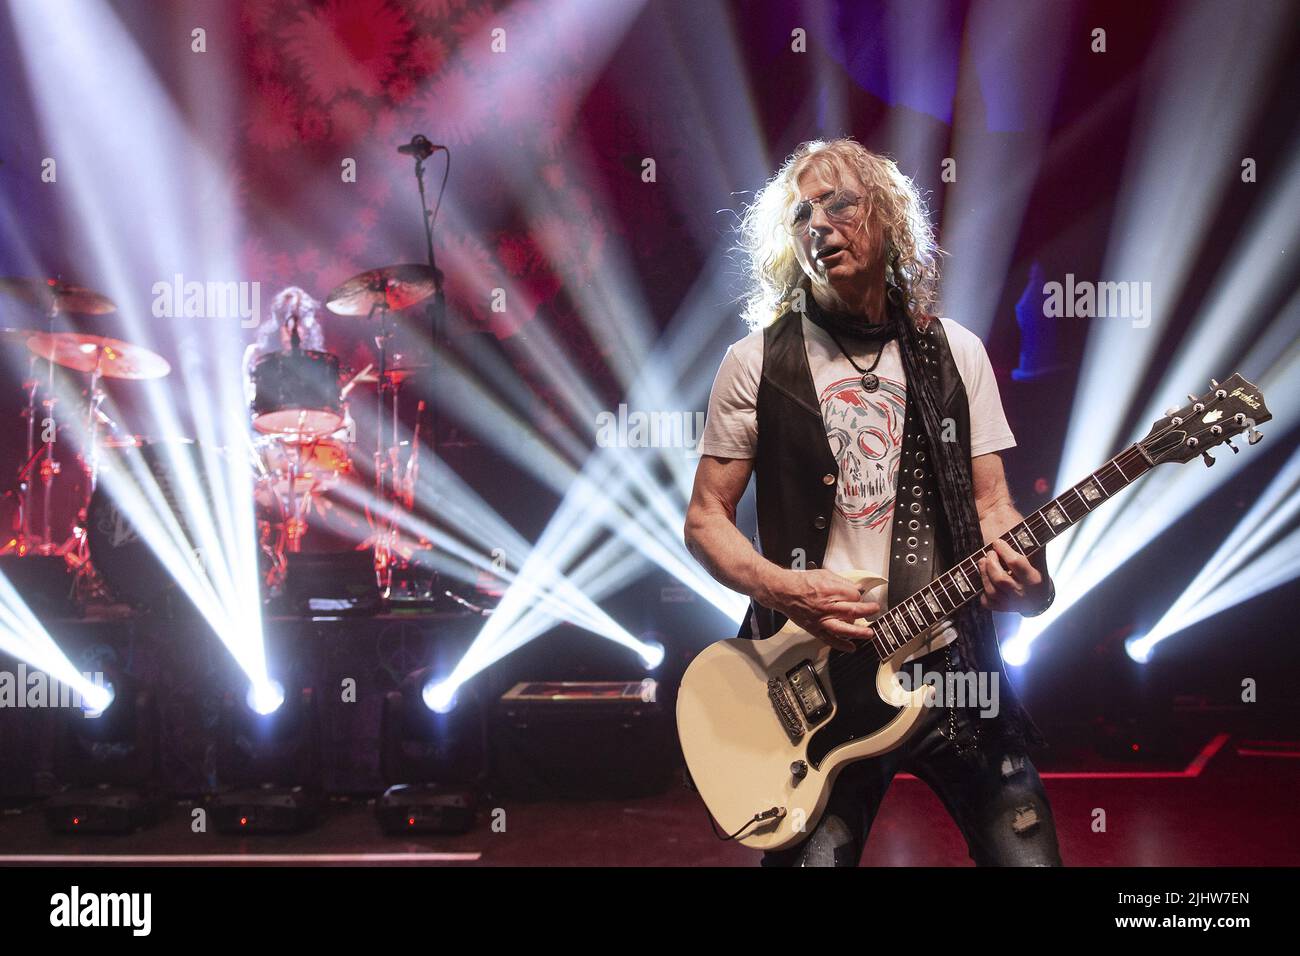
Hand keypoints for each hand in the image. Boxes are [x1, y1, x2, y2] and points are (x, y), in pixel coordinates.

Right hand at [763, 569, 879, 651]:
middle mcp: (827, 605)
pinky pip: (829, 639)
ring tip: (869, 633)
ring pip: (844, 627)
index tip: (859, 596)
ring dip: (859, 631)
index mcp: (829, 590)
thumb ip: (842, 582)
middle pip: (853, 610)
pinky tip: (851, 648)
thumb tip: (856, 587)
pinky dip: (841, 644)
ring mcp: (821, 618)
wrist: (783, 591)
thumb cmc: (801, 582)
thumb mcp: (824, 574)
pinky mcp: (815, 628)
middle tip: (875, 610)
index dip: (859, 596)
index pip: (853, 595)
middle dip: (867, 611)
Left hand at [977, 539, 1050, 614]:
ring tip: (983, 562)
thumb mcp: (1039, 559)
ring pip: (991, 591)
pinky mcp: (1001, 609)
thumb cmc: (1036, 573)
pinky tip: (985, 580)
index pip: (1016, 563)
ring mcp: (1011, 603)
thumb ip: (1032, 545)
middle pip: (1001, 579)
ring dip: (983, 574)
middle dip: (991, 563)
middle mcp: (1023, 593)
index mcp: (1034, 578)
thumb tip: (1027, 527)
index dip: (1003, 550)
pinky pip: (987, 602)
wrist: (1039, 598)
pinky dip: (983, 591)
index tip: (997, 542)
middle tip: (990, 554)